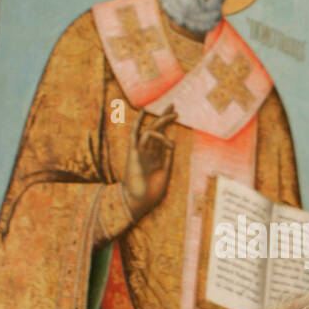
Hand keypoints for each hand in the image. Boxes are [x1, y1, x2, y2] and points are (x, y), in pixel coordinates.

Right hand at [121, 105, 176, 222]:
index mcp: (156, 158)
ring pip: (151, 131)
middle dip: (165, 117)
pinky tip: (143, 112)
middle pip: (157, 130)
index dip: (168, 125)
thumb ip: (168, 158)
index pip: (163, 137)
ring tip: (174, 116)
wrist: (139, 202)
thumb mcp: (165, 173)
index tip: (175, 113)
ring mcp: (141, 152)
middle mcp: (148, 152)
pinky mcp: (133, 153)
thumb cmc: (151, 193)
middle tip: (174, 106)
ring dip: (162, 122)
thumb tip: (173, 141)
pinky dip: (138, 123)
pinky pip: (135, 136)